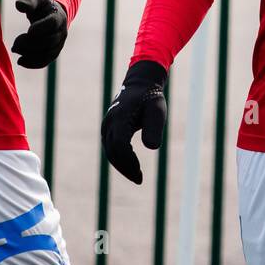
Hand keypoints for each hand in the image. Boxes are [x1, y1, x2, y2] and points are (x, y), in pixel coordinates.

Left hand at [11, 0, 67, 69]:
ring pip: (47, 54)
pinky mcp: (53, 53)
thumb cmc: (41, 7)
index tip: (28, 30)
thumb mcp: (35, 0)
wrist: (51, 15)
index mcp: (58, 16)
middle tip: (15, 43)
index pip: (52, 24)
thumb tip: (18, 5)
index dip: (41, 28)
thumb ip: (28, 2)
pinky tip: (20, 61)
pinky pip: (45, 61)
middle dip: (30, 43)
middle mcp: (61, 32)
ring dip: (30, 54)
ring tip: (15, 50)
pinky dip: (33, 63)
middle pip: (49, 41)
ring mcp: (59, 44)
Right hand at [101, 60, 167, 183]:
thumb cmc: (150, 98)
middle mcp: (109, 123)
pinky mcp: (108, 128)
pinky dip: (119, 158)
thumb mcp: (157, 111)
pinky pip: (110, 147)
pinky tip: (131, 165)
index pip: (119, 146)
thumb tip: (152, 147)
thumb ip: (154, 128)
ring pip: (110, 151)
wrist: (140, 84)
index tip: (140, 172)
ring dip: (122, 165)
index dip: (128, 162)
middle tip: (139, 179)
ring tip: (137, 175)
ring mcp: (107, 125)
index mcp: (120, 118)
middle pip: (112, 152)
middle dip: (125, 168)